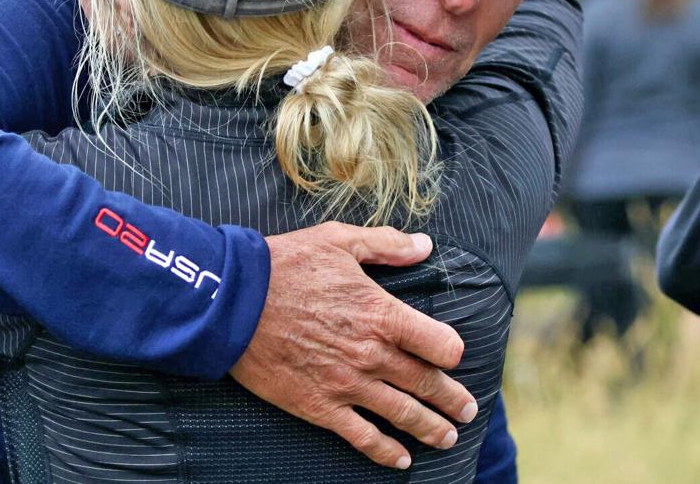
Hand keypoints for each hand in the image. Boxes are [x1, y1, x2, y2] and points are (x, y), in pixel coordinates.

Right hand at [230, 222, 476, 469]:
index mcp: (381, 314)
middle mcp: (371, 354)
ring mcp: (347, 384)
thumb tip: (425, 245)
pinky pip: (362, 437)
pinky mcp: (319, 406)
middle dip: (453, 400)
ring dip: (431, 428)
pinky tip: (401, 459)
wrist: (232, 302)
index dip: (452, 351)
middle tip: (467, 410)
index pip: (441, 344)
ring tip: (448, 437)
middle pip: (428, 383)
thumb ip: (386, 244)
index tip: (452, 355)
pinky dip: (386, 452)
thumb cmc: (285, 265)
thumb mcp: (338, 240)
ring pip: (403, 414)